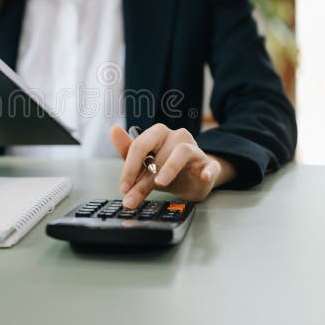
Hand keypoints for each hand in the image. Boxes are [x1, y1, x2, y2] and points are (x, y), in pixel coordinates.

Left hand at [110, 124, 235, 208]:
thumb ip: (127, 151)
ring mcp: (194, 149)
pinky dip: (208, 170)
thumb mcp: (144, 164)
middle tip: (134, 194)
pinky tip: (203, 176)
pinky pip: (210, 164)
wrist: (192, 179)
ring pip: (182, 152)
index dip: (129, 167)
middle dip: (144, 176)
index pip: (140, 145)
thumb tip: (113, 129)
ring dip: (170, 168)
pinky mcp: (208, 164)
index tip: (123, 187)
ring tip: (160, 183)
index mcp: (158, 134)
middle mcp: (176, 136)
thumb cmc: (166, 168)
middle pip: (158, 151)